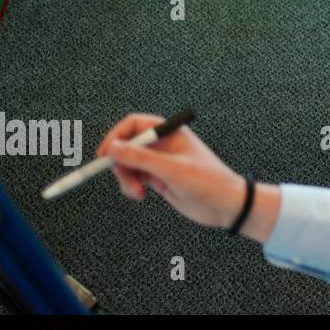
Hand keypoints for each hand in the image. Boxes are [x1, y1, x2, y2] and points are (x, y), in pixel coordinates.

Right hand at [96, 114, 245, 229]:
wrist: (225, 205)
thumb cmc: (207, 181)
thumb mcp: (172, 170)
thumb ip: (141, 159)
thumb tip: (112, 148)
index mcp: (171, 132)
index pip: (135, 124)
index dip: (116, 136)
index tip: (104, 154)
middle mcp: (163, 145)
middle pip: (127, 146)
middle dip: (120, 162)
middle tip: (123, 177)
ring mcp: (160, 162)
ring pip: (128, 164)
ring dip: (126, 178)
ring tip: (137, 193)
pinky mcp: (159, 179)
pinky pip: (135, 178)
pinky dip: (131, 186)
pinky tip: (141, 196)